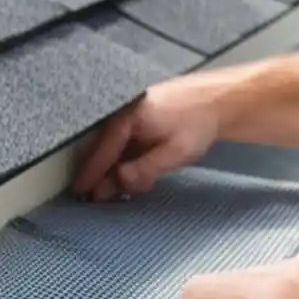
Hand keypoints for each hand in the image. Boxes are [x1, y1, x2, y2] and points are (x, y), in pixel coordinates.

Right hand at [72, 74, 223, 200]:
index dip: (90, 175)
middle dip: (100, 174)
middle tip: (95, 198)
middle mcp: (124, 113)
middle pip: (104, 150)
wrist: (219, 100)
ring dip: (114, 169)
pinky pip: (126, 143)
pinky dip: (126, 159)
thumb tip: (119, 182)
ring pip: (115, 148)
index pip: (100, 151)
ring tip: (114, 190)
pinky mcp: (141, 119)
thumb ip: (145, 169)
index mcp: (127, 118)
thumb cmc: (199, 122)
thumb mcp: (174, 153)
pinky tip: (132, 174)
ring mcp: (132, 115)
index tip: (80, 192)